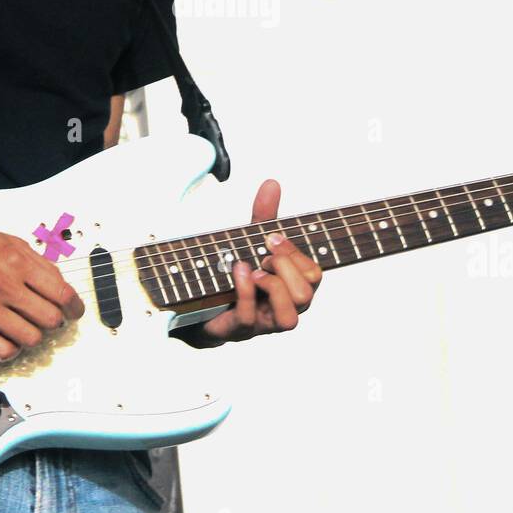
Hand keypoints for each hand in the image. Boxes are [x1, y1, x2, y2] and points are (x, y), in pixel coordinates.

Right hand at [0, 217, 84, 360]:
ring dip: (32, 337)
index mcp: (16, 260)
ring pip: (30, 338)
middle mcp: (3, 283)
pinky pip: (1, 351)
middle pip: (50, 319)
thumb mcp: (4, 240)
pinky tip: (6, 341)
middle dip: (54, 322)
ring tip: (25, 330)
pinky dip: (10, 350)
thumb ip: (33, 260)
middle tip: (48, 321)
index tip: (74, 312)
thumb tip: (57, 282)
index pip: (62, 293)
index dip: (74, 308)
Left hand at [196, 178, 322, 345]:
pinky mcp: (239, 330)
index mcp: (293, 285)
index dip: (296, 253)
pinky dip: (244, 290)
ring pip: (289, 319)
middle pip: (306, 295)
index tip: (272, 237)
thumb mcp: (250, 239)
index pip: (314, 273)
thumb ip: (264, 215)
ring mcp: (263, 323)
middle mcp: (284, 307)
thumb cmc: (234, 272)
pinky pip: (249, 317)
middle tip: (264, 254)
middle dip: (286, 268)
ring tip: (254, 269)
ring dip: (272, 287)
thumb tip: (272, 182)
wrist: (198, 302)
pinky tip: (238, 271)